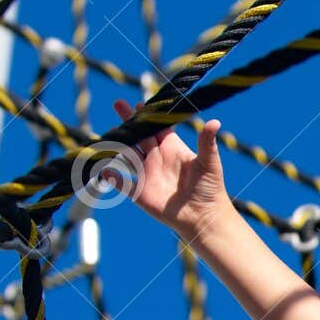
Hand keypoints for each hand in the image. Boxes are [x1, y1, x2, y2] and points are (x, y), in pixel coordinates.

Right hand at [111, 98, 230, 238]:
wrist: (203, 216)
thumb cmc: (210, 188)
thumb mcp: (209, 163)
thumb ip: (207, 143)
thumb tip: (215, 122)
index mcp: (172, 148)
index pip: (158, 128)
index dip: (149, 116)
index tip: (140, 105)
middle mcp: (157, 158)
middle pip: (140, 136)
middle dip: (130, 121)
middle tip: (118, 104)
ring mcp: (148, 174)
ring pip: (128, 155)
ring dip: (118, 144)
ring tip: (110, 132)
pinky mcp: (141, 193)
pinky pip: (123, 184)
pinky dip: (113, 178)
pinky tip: (104, 171)